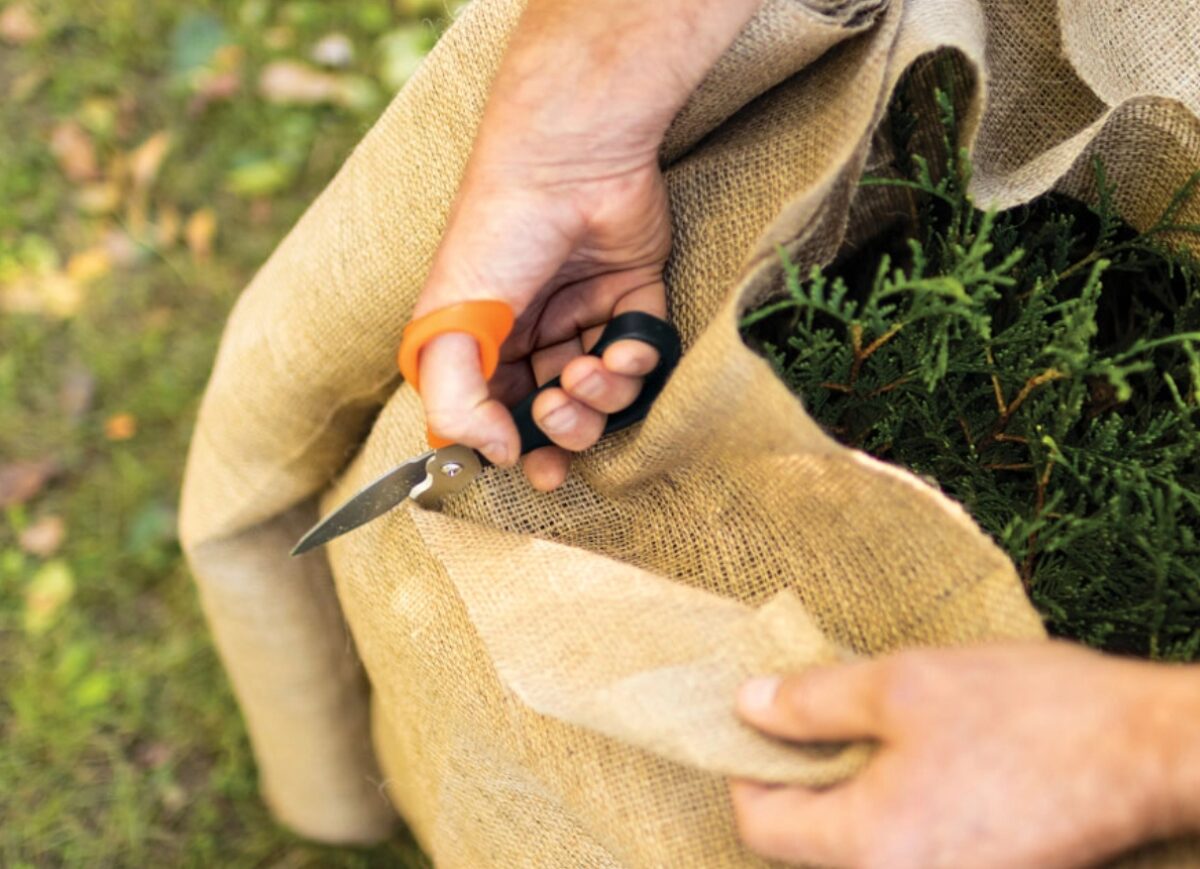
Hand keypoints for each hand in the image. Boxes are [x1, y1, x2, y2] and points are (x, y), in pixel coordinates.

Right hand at [410, 0, 761, 490]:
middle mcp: (532, 333)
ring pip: (603, 391)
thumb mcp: (453, 328)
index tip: (539, 471)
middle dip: (566, 428)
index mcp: (484, 343)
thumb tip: (490, 455)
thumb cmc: (498, 236)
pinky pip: (641, 353)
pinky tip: (623, 347)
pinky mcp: (630, 295)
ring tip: (591, 372)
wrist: (568, 163)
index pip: (500, 415)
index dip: (522, 449)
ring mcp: (583, 315)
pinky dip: (636, 360)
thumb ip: (457, 403)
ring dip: (602, 396)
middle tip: (563, 413)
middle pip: (557, 412)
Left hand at [731, 642, 1199, 868]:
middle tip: (819, 708)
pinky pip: (901, 845)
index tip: (760, 716)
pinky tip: (919, 751)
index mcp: (872, 849)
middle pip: (805, 839)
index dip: (747, 763)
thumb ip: (814, 702)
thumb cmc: (1032, 715)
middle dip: (800, 771)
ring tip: (876, 722)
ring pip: (854, 841)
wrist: (1148, 752)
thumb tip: (747, 706)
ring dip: (847, 783)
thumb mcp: (905, 685)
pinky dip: (890, 801)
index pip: (760, 824)